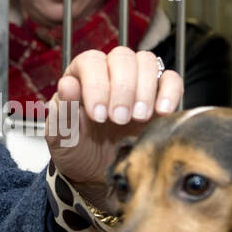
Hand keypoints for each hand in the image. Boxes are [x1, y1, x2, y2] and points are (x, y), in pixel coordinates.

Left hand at [44, 47, 183, 209]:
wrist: (96, 174)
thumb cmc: (76, 151)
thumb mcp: (60, 139)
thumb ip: (62, 113)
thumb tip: (67, 84)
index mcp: (80, 76)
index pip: (91, 61)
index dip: (96, 84)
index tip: (98, 116)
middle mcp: (109, 73)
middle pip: (122, 57)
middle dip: (123, 88)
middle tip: (119, 119)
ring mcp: (136, 83)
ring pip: (147, 62)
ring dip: (145, 88)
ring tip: (138, 117)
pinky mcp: (158, 97)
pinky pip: (171, 80)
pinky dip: (170, 91)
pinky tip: (162, 112)